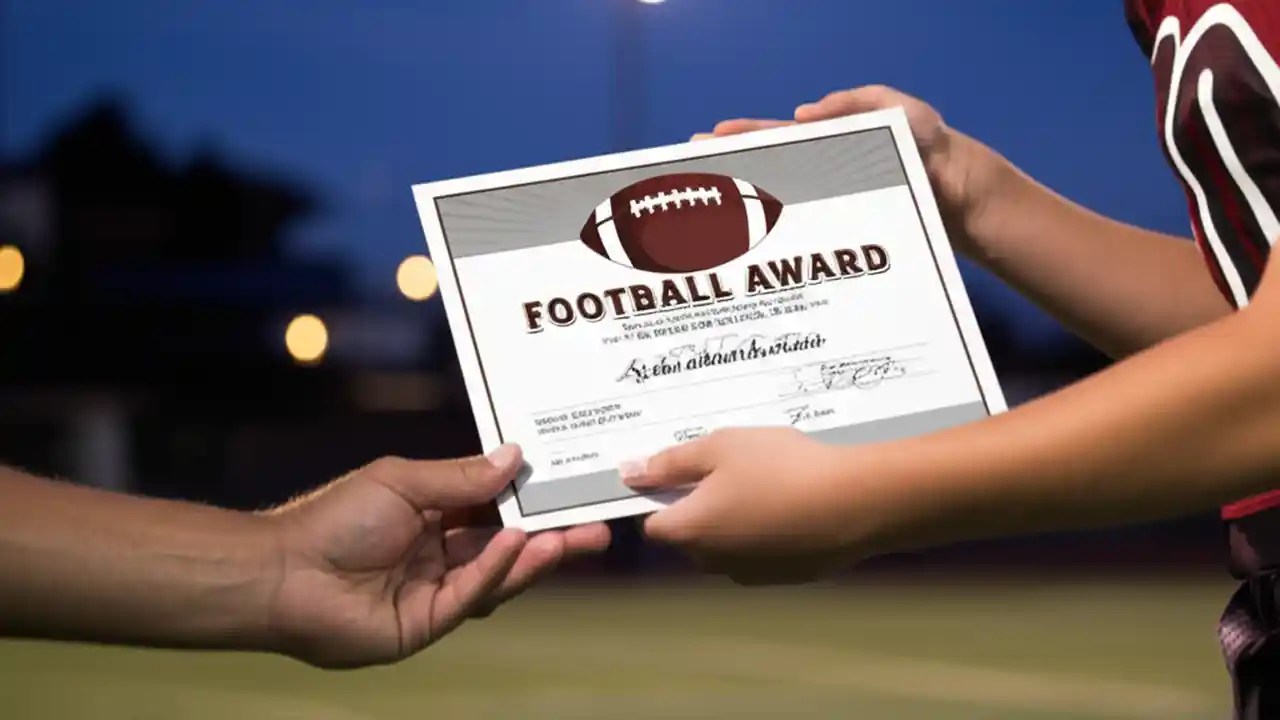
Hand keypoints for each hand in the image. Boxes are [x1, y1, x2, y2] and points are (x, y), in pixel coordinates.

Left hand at [262, 445, 609, 667]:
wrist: (283, 571)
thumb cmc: (335, 517)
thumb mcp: (405, 482)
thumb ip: (461, 477)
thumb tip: (515, 456)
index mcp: (434, 515)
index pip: (497, 506)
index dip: (534, 498)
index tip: (573, 483)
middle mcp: (442, 553)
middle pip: (510, 544)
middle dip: (555, 534)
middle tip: (600, 524)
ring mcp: (438, 590)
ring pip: (500, 573)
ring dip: (539, 554)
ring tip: (577, 536)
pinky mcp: (429, 623)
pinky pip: (474, 594)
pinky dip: (499, 569)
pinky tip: (522, 543)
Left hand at [621, 428, 868, 584]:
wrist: (856, 502)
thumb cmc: (782, 467)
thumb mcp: (720, 447)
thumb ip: (670, 462)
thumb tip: (629, 472)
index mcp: (690, 530)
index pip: (653, 522)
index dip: (660, 496)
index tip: (681, 471)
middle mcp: (713, 561)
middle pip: (688, 534)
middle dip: (699, 505)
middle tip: (729, 467)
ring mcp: (749, 574)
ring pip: (724, 545)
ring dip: (732, 519)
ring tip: (765, 482)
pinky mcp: (782, 577)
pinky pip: (757, 553)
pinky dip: (763, 533)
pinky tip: (789, 504)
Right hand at [691, 85, 997, 254]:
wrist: (963, 197)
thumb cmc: (931, 146)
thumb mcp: (899, 110)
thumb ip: (858, 101)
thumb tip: (800, 115)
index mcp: (828, 143)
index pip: (777, 138)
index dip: (744, 138)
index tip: (706, 141)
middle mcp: (821, 177)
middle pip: (767, 174)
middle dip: (730, 174)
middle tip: (692, 176)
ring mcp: (829, 208)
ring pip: (779, 209)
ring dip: (744, 214)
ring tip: (709, 219)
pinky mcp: (842, 235)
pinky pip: (805, 238)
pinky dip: (778, 243)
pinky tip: (754, 252)